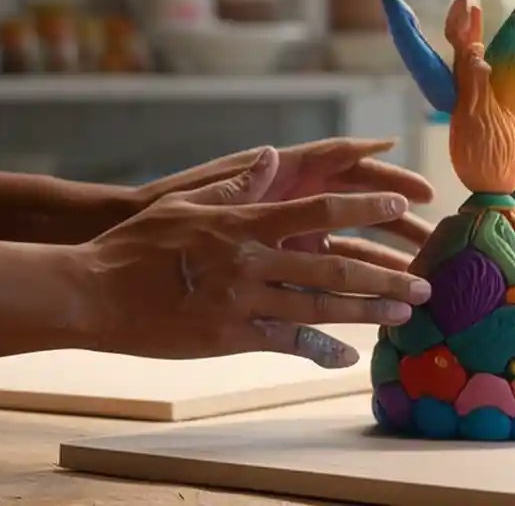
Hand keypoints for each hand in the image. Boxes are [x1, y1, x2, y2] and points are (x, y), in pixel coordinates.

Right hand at [85, 148, 430, 367]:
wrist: (91, 293)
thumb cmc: (137, 245)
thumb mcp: (188, 205)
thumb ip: (237, 185)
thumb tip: (273, 158)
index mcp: (245, 223)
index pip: (319, 211)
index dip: (364, 209)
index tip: (401, 205)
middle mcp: (252, 261)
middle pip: (334, 266)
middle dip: (385, 274)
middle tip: (424, 281)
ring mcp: (243, 302)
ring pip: (320, 307)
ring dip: (368, 311)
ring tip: (405, 314)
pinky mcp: (230, 337)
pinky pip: (287, 343)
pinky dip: (320, 349)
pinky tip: (348, 356)